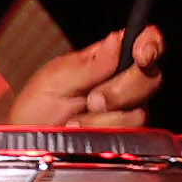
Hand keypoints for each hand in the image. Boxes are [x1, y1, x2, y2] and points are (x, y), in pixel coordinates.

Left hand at [2, 24, 162, 128]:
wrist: (30, 141)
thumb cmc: (37, 106)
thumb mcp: (56, 78)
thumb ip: (89, 65)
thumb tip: (115, 41)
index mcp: (107, 58)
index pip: (142, 41)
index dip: (150, 43)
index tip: (142, 54)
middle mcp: (122, 82)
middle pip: (150, 77)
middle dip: (122, 89)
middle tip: (92, 99)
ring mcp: (125, 110)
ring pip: (140, 109)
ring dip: (107, 116)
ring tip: (77, 120)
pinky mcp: (125, 135)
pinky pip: (131, 132)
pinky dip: (104, 131)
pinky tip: (83, 131)